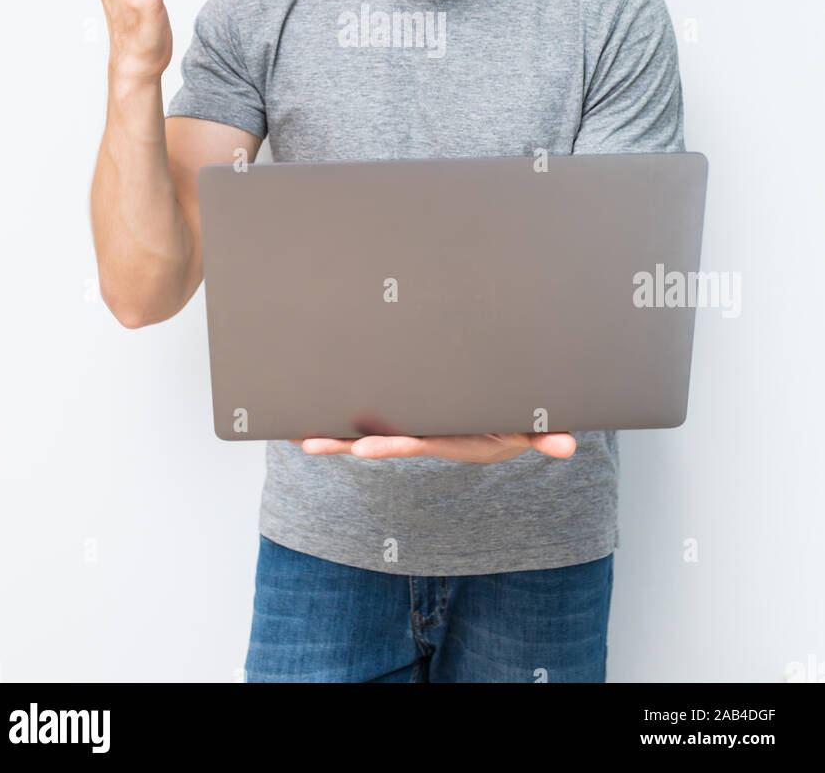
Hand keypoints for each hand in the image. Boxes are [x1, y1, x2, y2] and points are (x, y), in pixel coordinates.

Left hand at [288, 432, 576, 462]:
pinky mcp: (411, 415)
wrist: (507, 420)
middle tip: (308, 442)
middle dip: (344, 443)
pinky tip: (313, 416)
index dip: (390, 445)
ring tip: (296, 433)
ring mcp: (417, 426)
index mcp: (451, 437)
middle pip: (380, 441)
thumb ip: (546, 435)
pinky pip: (374, 418)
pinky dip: (345, 420)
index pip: (417, 442)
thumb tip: (567, 445)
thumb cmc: (517, 418)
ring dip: (335, 433)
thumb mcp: (532, 426)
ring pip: (370, 432)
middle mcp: (426, 435)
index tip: (362, 448)